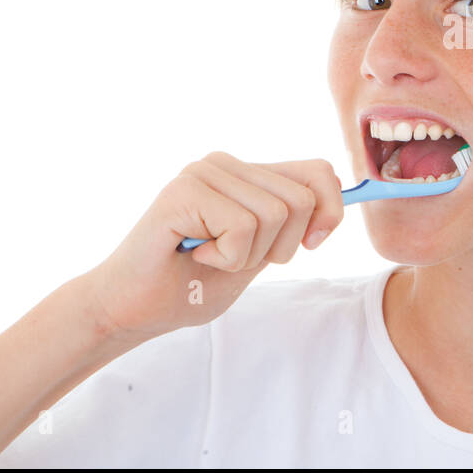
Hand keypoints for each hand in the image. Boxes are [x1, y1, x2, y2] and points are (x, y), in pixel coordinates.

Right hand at [82, 153, 344, 343]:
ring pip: (275, 214)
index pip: (319, 172)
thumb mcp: (260, 253)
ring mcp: (203, 172)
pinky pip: (242, 227)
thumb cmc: (192, 285)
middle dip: (279, 247)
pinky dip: (226, 257)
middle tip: (232, 258)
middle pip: (302, 200)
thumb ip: (293, 225)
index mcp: (247, 174)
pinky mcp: (184, 190)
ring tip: (209, 256)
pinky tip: (193, 255)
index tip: (310, 244)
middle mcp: (226, 163)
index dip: (330, 211)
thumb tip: (340, 204)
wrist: (132, 310)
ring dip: (247, 255)